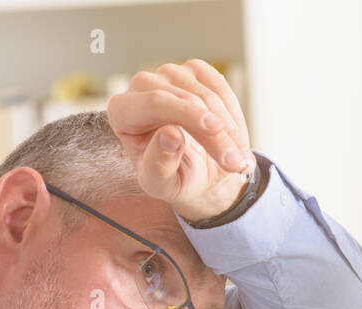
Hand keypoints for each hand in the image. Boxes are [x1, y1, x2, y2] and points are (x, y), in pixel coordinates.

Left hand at [107, 59, 254, 222]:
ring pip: (207, 95)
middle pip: (186, 100)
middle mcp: (142, 86)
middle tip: (236, 164)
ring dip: (229, 130)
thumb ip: (159, 165)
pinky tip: (236, 140)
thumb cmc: (171, 178)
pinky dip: (233, 114)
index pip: (154, 102)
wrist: (193, 171)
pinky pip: (220, 87)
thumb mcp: (162, 185)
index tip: (215, 129)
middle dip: (216, 133)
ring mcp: (169, 74)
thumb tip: (170, 134)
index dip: (187, 114)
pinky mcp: (194, 70)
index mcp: (122, 111)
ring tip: (239, 161)